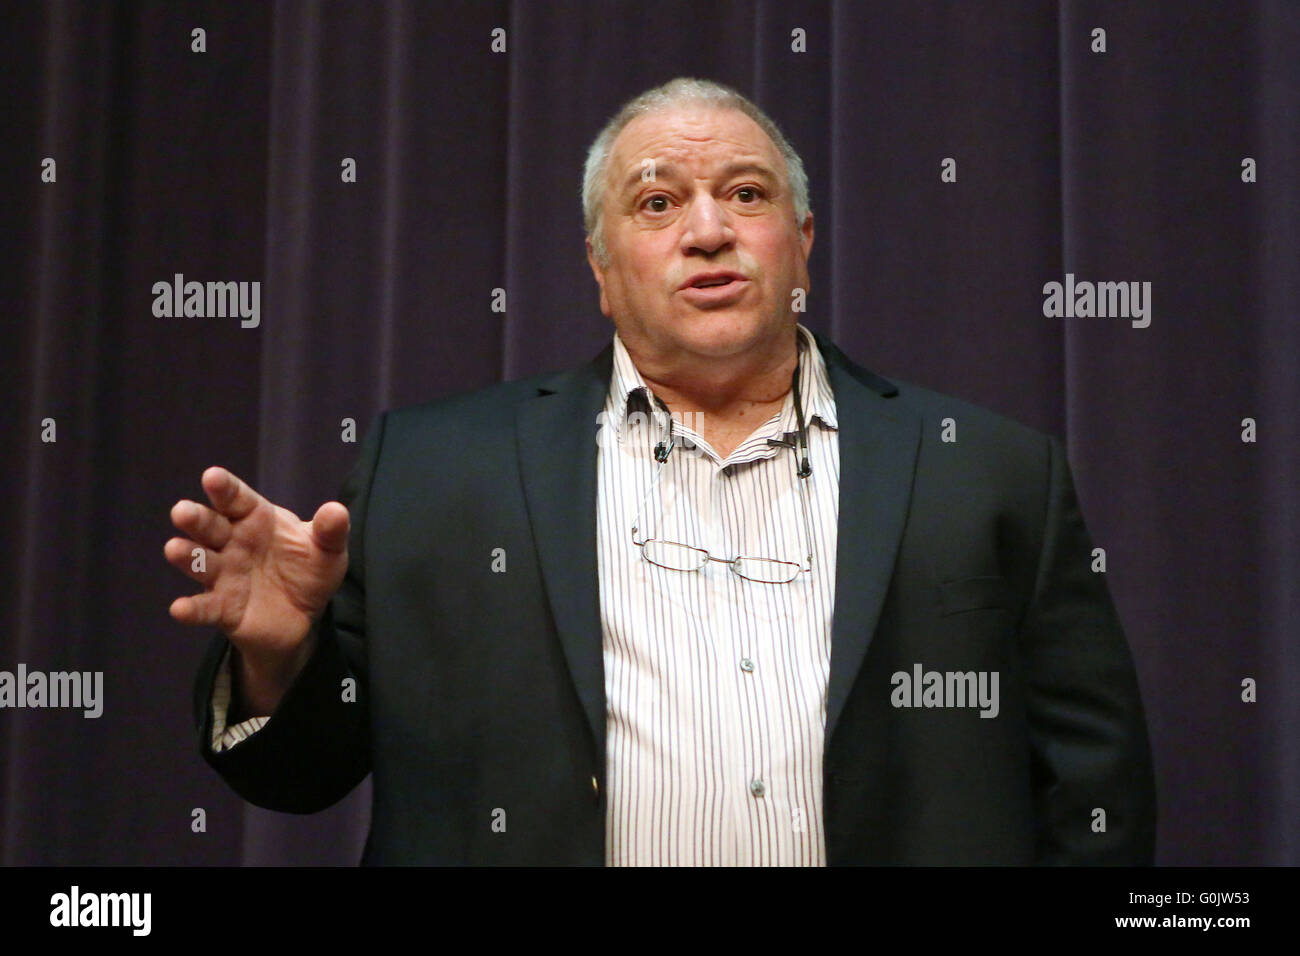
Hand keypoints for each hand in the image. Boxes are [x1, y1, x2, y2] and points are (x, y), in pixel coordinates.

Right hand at [166, 467, 348, 680]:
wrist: (304, 614)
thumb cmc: (308, 569)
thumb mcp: (327, 550)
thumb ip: (330, 531)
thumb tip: (336, 510)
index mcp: (254, 518)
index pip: (236, 499)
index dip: (224, 488)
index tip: (212, 477)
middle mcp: (232, 542)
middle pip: (209, 526)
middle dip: (195, 519)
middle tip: (182, 511)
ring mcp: (223, 575)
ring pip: (201, 562)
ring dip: (187, 557)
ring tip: (174, 550)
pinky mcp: (222, 608)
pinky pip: (205, 607)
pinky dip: (191, 609)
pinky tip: (180, 608)